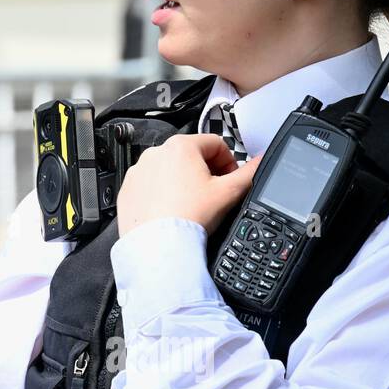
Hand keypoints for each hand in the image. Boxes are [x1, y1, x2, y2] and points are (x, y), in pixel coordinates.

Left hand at [117, 135, 261, 237]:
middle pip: (191, 156)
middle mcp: (155, 154)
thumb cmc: (188, 217)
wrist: (159, 245)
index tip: (230, 178)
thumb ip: (249, 173)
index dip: (229, 161)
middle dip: (206, 172)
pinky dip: (162, 194)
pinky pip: (150, 186)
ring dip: (183, 182)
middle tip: (213, 193)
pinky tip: (172, 210)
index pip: (215, 143)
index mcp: (180, 146)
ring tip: (192, 204)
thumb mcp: (228, 193)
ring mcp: (138, 171)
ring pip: (169, 170)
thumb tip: (260, 162)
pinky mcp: (128, 190)